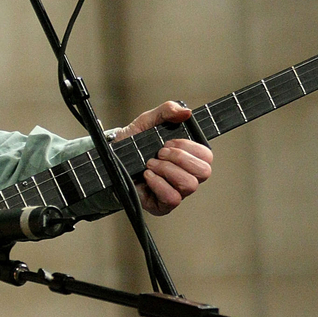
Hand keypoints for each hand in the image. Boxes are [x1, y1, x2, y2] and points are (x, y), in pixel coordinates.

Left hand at [113, 101, 212, 215]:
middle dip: (179, 158)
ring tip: (150, 164)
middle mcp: (185, 176)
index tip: (168, 142)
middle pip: (204, 172)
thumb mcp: (147, 121)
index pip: (206, 156)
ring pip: (190, 185)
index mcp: (187, 157)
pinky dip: (159, 183)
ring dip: (167, 170)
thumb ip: (167, 111)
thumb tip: (186, 112)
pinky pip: (173, 198)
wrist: (111, 160)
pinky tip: (147, 176)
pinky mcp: (163, 205)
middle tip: (160, 153)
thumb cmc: (132, 144)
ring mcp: (176, 192)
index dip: (188, 147)